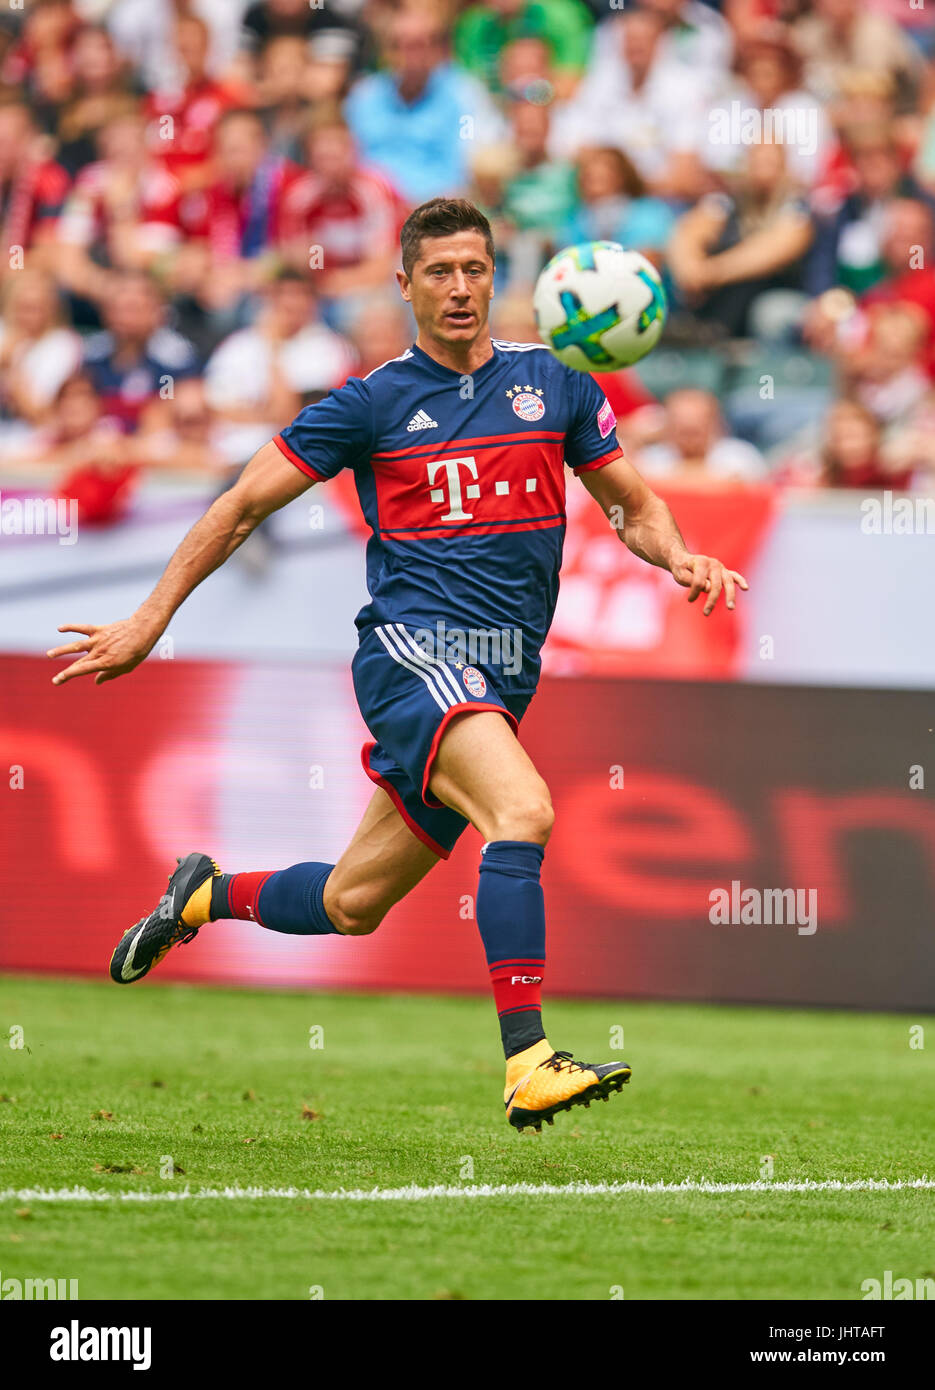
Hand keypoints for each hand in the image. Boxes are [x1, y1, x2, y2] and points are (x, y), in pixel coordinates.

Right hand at [47, 616, 162, 685]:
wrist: (143, 631)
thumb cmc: (136, 652)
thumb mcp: (126, 668)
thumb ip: (109, 675)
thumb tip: (96, 681)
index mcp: (105, 662)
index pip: (82, 670)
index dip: (68, 676)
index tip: (57, 681)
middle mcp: (99, 651)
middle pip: (78, 663)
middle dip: (66, 673)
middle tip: (54, 680)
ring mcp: (98, 640)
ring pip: (76, 645)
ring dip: (61, 650)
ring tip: (49, 654)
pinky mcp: (99, 630)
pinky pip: (83, 628)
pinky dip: (71, 627)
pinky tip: (60, 628)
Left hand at [670, 553, 748, 615]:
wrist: (684, 560)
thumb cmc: (682, 569)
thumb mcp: (680, 575)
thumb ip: (692, 580)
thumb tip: (709, 588)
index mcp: (701, 562)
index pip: (700, 581)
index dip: (694, 592)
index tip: (690, 600)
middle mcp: (713, 563)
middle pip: (716, 584)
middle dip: (712, 600)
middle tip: (706, 613)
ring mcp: (720, 567)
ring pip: (728, 582)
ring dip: (730, 595)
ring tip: (730, 608)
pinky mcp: (724, 571)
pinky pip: (734, 575)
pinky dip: (740, 581)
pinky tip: (745, 588)